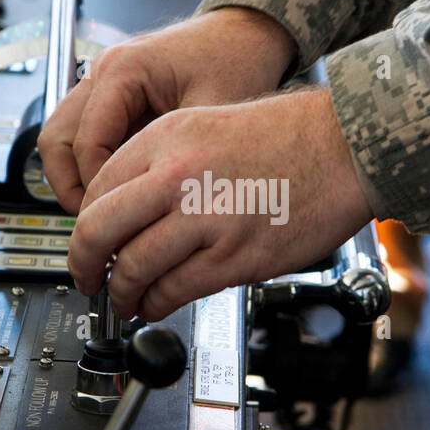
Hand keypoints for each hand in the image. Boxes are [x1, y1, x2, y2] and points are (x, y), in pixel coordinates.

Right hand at [38, 7, 295, 212]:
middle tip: (101, 221)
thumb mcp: (214, 114)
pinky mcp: (109, 96)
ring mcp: (100, 82)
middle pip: (55, 141)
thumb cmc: (235, 60)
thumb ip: (181, 158)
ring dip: (76, 178)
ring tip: (109, 210)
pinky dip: (92, 165)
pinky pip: (82, 136)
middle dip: (73, 188)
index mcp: (122, 69)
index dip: (100, 189)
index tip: (122, 217)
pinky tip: (122, 188)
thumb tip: (157, 207)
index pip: (87, 144)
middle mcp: (102, 71)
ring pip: (61, 140)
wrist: (244, 35)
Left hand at [66, 88, 373, 320]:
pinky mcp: (235, 256)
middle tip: (86, 278)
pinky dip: (157, 304)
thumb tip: (131, 208)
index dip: (85, 224)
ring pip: (133, 266)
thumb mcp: (209, 124)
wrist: (347, 147)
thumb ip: (165, 162)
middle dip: (83, 263)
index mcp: (167, 137)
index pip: (97, 189)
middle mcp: (178, 175)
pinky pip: (175, 289)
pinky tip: (156, 305)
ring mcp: (206, 218)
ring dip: (121, 293)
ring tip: (124, 300)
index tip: (89, 241)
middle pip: (99, 229)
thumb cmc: (292, 135)